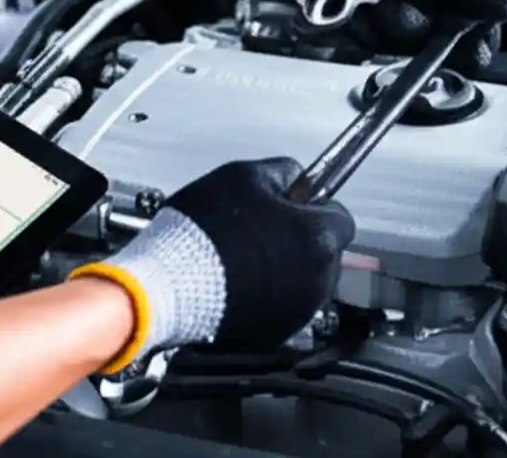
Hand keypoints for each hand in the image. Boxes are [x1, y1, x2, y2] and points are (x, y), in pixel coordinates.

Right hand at [69, 158, 353, 370]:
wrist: (166, 288)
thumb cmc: (201, 235)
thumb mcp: (243, 176)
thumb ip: (281, 172)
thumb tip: (296, 176)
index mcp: (318, 238)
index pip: (340, 216)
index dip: (313, 206)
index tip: (295, 204)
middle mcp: (318, 279)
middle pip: (324, 251)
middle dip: (300, 239)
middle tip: (262, 228)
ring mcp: (298, 310)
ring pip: (306, 281)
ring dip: (286, 268)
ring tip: (243, 256)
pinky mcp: (274, 333)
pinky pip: (282, 307)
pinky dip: (267, 296)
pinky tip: (237, 282)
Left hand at [236, 0, 506, 71]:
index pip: (485, 12)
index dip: (474, 34)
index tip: (458, 42)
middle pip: (446, 34)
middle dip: (422, 30)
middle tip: (400, 12)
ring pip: (411, 40)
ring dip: (392, 29)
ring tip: (375, 8)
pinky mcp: (372, 10)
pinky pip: (381, 40)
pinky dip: (367, 32)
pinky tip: (358, 14)